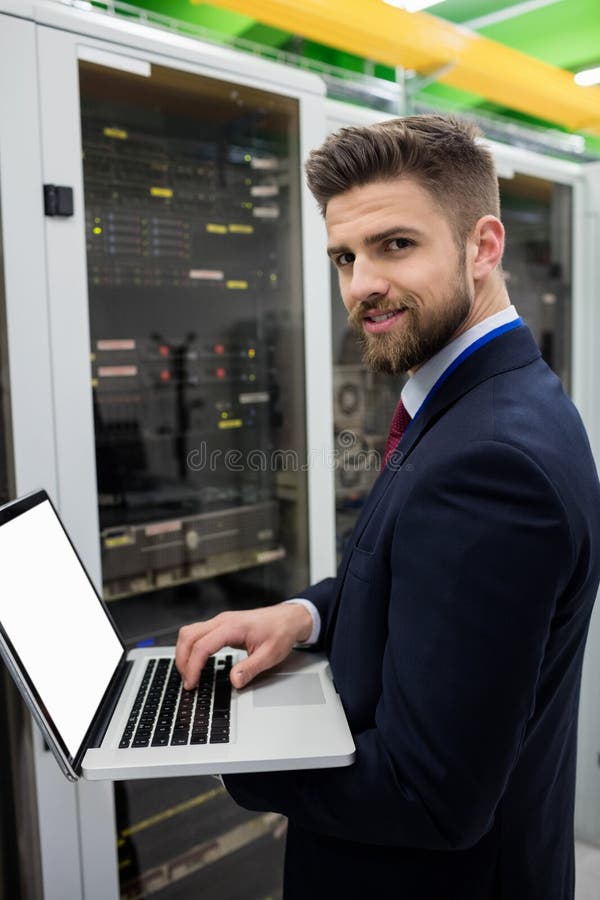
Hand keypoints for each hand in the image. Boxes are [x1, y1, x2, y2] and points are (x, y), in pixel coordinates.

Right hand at [175, 603, 312, 689]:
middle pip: (189, 636)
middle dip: (182, 660)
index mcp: (232, 627)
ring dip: (184, 652)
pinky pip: (197, 633)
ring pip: (189, 632)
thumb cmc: (280, 632)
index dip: (193, 666)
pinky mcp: (221, 625)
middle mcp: (222, 621)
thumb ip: (250, 668)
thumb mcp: (270, 655)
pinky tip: (195, 661)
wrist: (289, 618)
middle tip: (187, 682)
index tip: (192, 683)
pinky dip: (191, 647)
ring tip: (188, 673)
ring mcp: (220, 621)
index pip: (202, 646)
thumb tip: (234, 681)